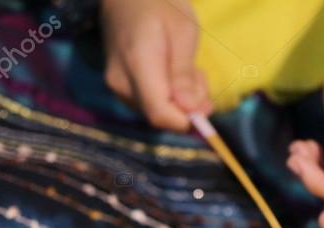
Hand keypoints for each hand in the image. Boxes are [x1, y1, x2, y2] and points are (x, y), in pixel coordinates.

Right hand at [100, 0, 211, 131]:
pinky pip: (149, 103)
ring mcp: (117, 87)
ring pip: (156, 111)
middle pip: (160, 115)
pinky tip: (174, 74)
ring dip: (181, 100)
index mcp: (138, 63)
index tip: (206, 109)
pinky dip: (168, 95)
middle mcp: (122, 82)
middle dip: (187, 107)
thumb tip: (190, 110)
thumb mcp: (183, 32)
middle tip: (201, 79)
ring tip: (189, 70)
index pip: (160, 113)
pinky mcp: (119, 89)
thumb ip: (184, 74)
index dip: (185, 121)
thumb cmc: (160, 5)